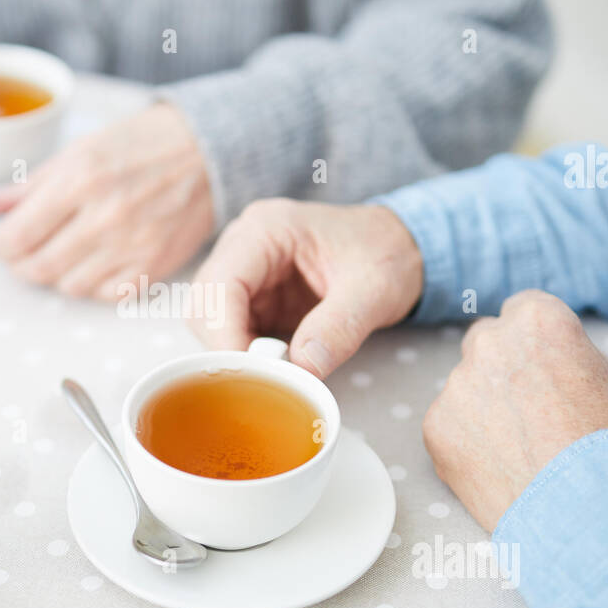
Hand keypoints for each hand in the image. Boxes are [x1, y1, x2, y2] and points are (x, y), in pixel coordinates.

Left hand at [0, 104, 213, 298]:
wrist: (208, 153)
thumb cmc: (142, 145)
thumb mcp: (80, 150)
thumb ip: (30, 184)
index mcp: (80, 181)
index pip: (17, 235)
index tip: (0, 241)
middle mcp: (104, 218)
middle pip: (38, 267)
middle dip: (21, 264)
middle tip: (24, 252)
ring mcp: (131, 247)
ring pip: (69, 287)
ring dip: (56, 275)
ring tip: (61, 254)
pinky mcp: (152, 268)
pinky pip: (105, 295)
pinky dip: (92, 285)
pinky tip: (94, 263)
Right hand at [189, 199, 423, 377]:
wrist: (403, 247)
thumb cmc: (387, 253)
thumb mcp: (375, 290)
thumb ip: (340, 327)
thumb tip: (303, 368)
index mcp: (266, 229)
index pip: (220, 284)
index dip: (225, 333)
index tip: (250, 373)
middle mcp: (243, 245)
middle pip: (204, 305)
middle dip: (226, 347)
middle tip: (262, 378)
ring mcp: (245, 271)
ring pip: (210, 321)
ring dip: (234, 353)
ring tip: (274, 371)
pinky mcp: (253, 296)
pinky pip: (232, 331)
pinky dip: (247, 354)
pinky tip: (275, 365)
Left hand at [423, 290, 607, 531]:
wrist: (585, 510)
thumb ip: (576, 358)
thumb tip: (558, 357)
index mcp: (538, 321)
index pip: (523, 309)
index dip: (534, 340)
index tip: (542, 364)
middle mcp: (489, 343)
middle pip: (487, 343)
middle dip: (502, 368)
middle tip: (529, 410)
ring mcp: (456, 384)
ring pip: (465, 387)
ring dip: (484, 408)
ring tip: (520, 451)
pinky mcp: (436, 425)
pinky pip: (449, 426)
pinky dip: (466, 444)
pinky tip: (499, 468)